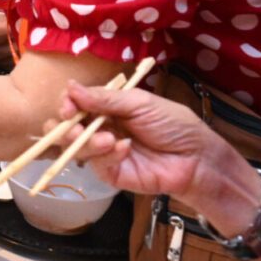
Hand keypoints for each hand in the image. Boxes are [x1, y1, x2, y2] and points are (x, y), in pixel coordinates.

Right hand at [59, 83, 256, 222]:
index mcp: (107, 108)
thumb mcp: (140, 103)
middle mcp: (101, 129)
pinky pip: (96, 164)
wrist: (197, 157)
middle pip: (66, 129)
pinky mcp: (111, 174)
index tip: (68, 106)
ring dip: (85, 142)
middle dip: (64, 128)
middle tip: (73, 126)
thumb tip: (70, 86)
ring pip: (75, 148)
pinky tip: (124, 149)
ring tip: (107, 139)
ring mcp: (104, 153)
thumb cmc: (174, 125)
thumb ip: (105, 98)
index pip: (76, 105)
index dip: (67, 105)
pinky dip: (107, 155)